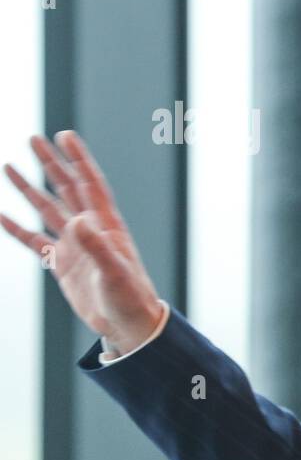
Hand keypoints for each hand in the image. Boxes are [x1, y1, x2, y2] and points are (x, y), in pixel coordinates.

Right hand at [1, 130, 164, 355]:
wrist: (127, 323)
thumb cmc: (130, 297)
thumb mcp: (114, 271)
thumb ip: (96, 246)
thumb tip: (77, 220)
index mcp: (106, 225)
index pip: (89, 183)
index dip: (78, 159)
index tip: (64, 135)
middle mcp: (89, 229)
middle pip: (65, 187)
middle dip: (50, 163)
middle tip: (32, 139)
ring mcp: (74, 245)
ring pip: (46, 209)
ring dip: (29, 189)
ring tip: (9, 167)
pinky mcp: (62, 264)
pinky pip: (34, 241)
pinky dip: (17, 228)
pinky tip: (1, 215)